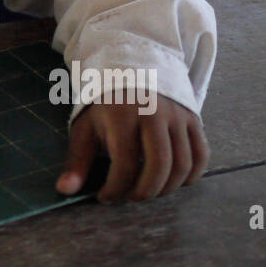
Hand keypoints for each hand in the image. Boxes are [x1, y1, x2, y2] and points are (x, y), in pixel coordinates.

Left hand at [57, 97, 208, 202]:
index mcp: (122, 115)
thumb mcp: (86, 127)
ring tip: (150, 191)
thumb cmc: (105, 104)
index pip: (124, 164)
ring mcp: (177, 115)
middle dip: (145, 192)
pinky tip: (174, 182)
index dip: (116, 188)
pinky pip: (201, 155)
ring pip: (183, 163)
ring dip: (168, 187)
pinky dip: (192, 176)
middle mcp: (153, 113)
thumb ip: (77, 160)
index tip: (105, 197)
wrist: (131, 69)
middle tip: (132, 197)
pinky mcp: (193, 118)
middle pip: (159, 166)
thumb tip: (64, 190)